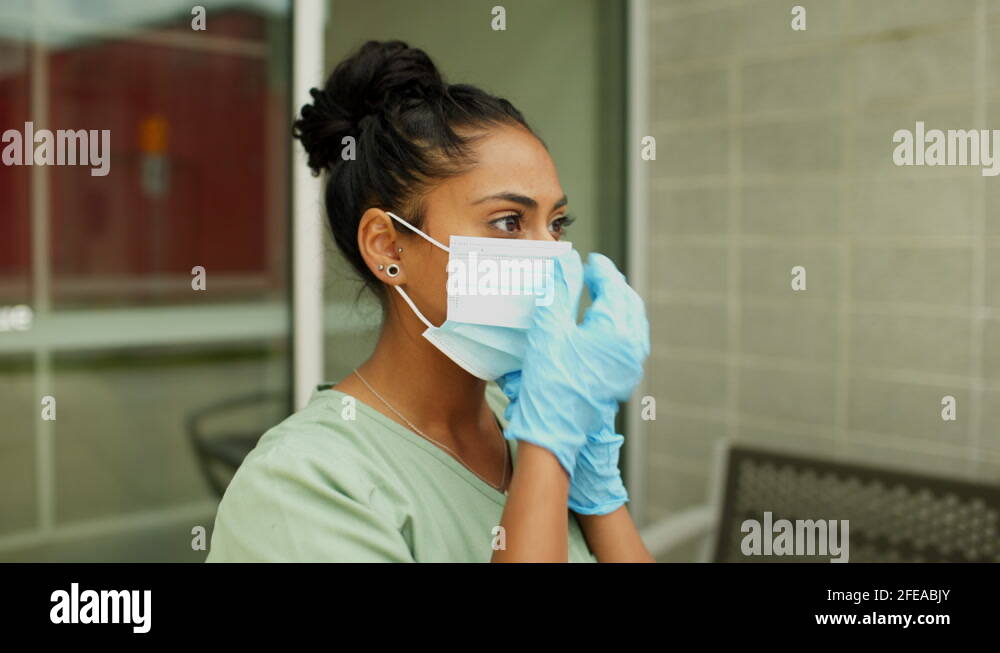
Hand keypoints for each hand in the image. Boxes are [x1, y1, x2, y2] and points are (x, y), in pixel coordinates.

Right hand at [499, 251, 649, 479]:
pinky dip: (620, 323)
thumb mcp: (549, 328)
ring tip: (599, 292)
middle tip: (594, 272)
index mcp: (617, 330)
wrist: (554, 431)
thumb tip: (568, 258)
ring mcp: (632, 365)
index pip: (613, 287)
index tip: (590, 258)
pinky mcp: (625, 378)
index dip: (601, 269)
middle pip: (628, 302)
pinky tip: (603, 322)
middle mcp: (632, 346)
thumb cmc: (548, 380)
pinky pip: (631, 340)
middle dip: (613, 284)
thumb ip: (561, 289)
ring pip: (633, 321)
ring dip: (618, 303)